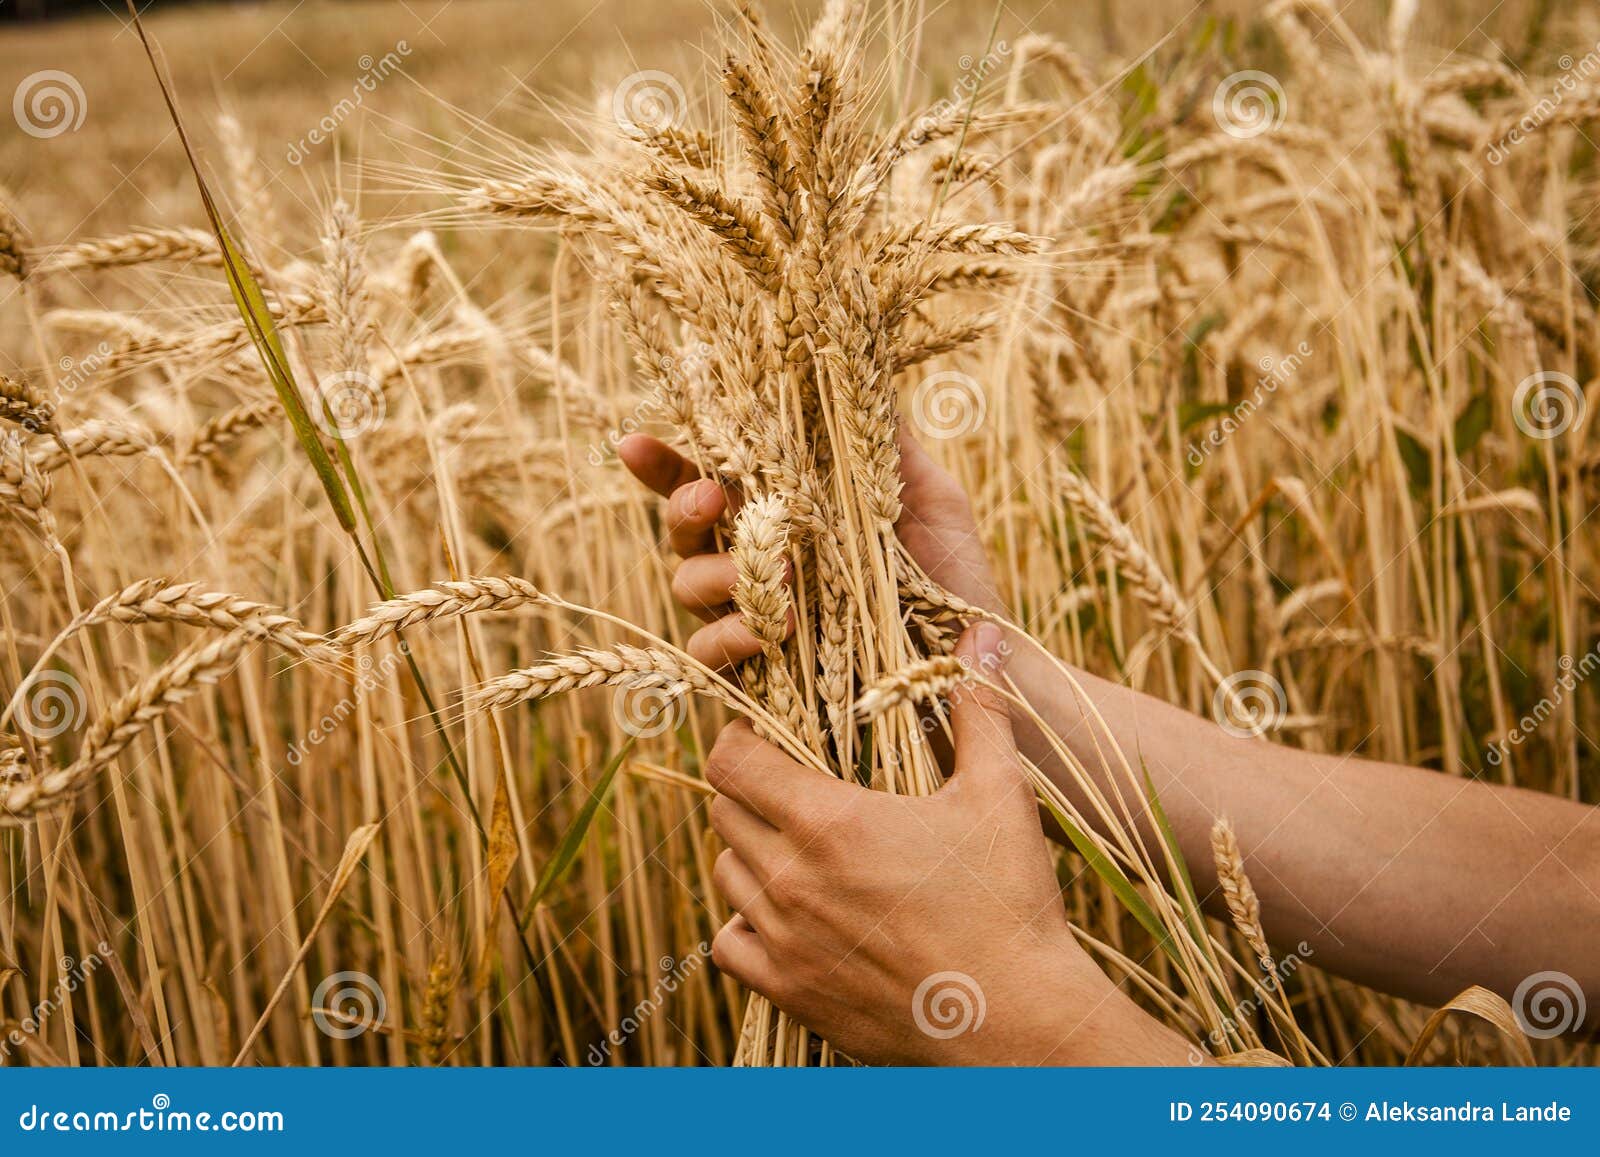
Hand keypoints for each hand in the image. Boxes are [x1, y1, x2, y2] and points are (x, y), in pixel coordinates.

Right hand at [618, 428, 1000, 669]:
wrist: (980, 665)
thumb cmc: (956, 579)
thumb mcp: (931, 499)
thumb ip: (884, 445)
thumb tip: (857, 369)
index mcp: (786, 513)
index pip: (710, 479)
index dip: (665, 463)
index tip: (632, 444)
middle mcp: (758, 562)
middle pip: (684, 531)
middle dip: (683, 508)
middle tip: (709, 499)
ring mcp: (754, 618)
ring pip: (689, 587)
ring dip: (715, 575)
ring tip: (775, 572)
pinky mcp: (761, 678)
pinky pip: (714, 654)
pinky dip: (731, 637)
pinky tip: (767, 629)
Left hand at [702, 623, 1195, 1064]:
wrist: (1014, 1021)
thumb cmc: (1009, 901)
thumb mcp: (1000, 792)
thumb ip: (979, 705)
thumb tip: (981, 633)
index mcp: (828, 820)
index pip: (730, 760)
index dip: (739, 739)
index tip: (765, 735)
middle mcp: (788, 879)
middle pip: (722, 812)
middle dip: (747, 789)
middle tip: (788, 783)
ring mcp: (783, 939)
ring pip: (724, 874)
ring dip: (747, 852)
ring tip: (792, 844)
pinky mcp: (789, 991)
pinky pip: (729, 944)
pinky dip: (745, 923)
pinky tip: (785, 913)